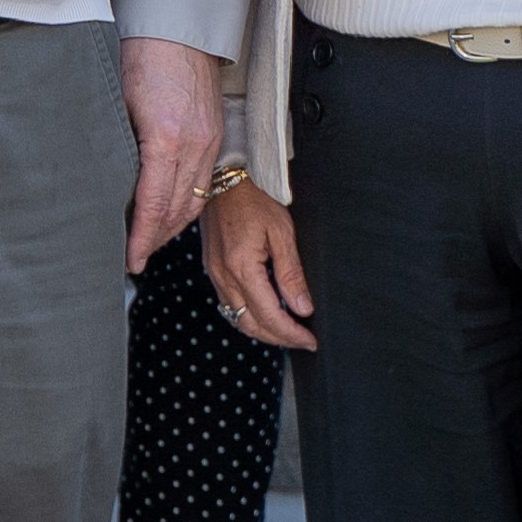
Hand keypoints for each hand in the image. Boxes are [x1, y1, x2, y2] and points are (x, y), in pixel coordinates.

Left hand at [121, 38, 226, 272]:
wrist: (180, 25)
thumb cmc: (145, 54)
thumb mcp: (119, 103)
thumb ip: (120, 146)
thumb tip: (109, 184)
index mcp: (166, 138)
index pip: (153, 204)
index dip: (141, 237)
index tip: (130, 257)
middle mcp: (194, 145)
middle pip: (177, 210)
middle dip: (157, 239)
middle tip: (136, 257)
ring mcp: (209, 140)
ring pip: (194, 200)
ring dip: (173, 226)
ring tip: (153, 241)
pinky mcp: (215, 133)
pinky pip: (204, 182)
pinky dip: (188, 203)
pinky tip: (173, 210)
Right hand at [200, 181, 315, 350]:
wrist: (223, 180)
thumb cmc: (253, 200)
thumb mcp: (282, 232)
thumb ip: (291, 274)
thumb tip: (302, 308)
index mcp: (242, 267)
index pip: (269, 316)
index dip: (291, 334)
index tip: (309, 340)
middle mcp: (223, 276)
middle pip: (251, 325)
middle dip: (279, 338)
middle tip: (302, 340)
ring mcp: (214, 275)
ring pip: (238, 319)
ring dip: (263, 330)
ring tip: (287, 331)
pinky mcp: (212, 270)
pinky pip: (229, 305)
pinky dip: (248, 317)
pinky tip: (265, 313)